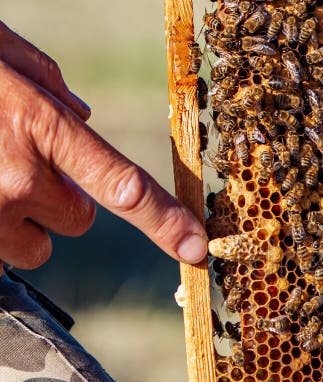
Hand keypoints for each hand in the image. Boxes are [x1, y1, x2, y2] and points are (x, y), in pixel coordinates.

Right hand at [0, 21, 207, 270]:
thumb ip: (47, 85)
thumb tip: (83, 117)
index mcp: (38, 127)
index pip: (122, 185)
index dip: (166, 222)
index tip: (197, 249)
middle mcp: (14, 179)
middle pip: (79, 220)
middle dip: (63, 200)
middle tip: (23, 164)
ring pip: (37, 245)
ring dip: (26, 221)